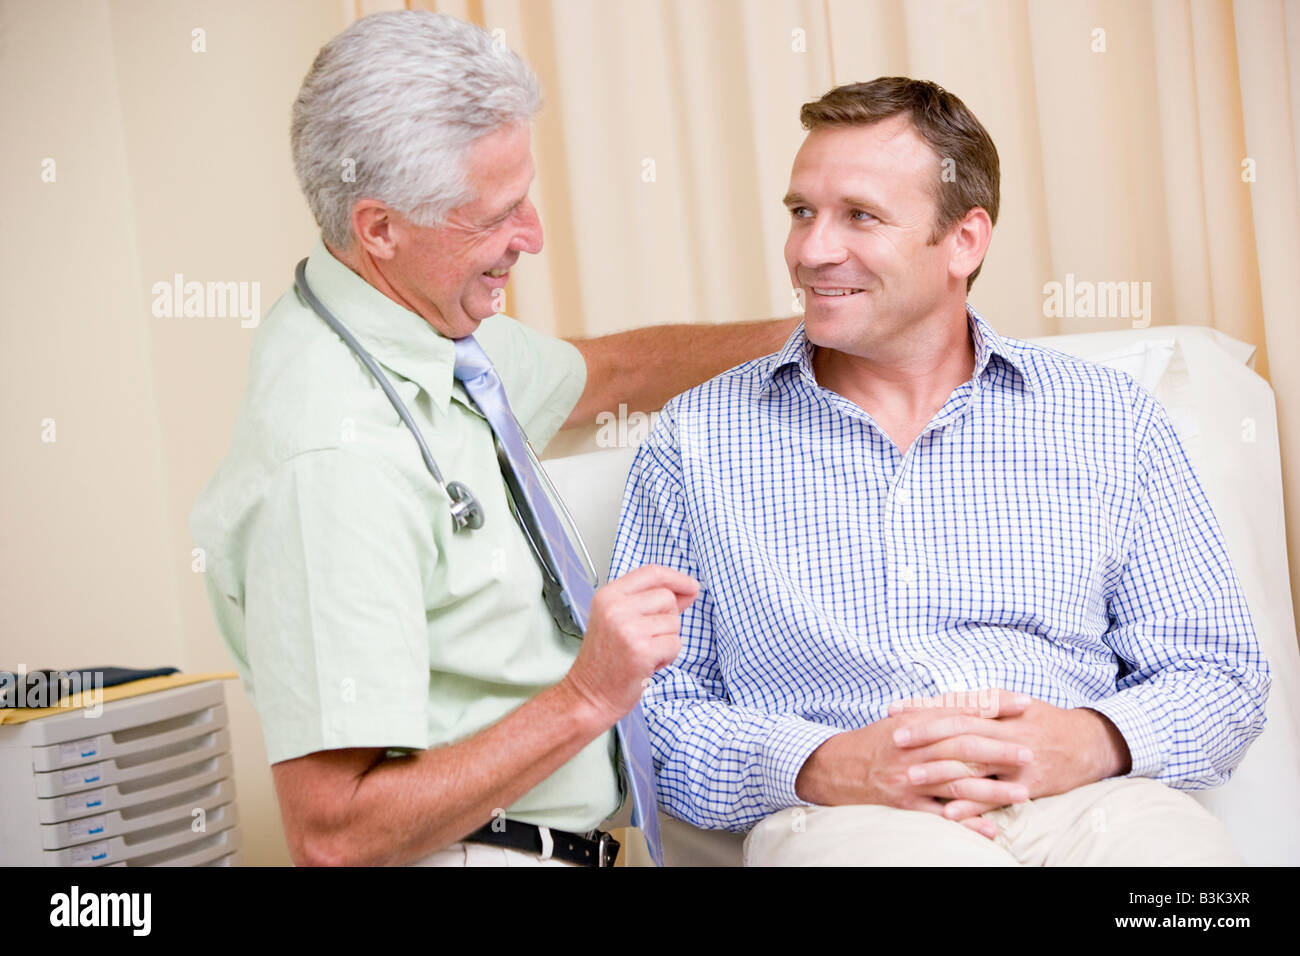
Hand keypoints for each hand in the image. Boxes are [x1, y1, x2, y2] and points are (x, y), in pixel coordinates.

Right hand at [561, 565, 698, 723]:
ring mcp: (628, 628)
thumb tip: (687, 590)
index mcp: (608, 596)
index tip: (691, 586)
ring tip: (643, 652)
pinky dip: (667, 657)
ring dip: (666, 640)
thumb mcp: (618, 620)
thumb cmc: (604, 661)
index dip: (676, 578)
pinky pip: (675, 644)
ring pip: (674, 623)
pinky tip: (646, 664)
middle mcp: (615, 608)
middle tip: (646, 638)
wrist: (589, 695)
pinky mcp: (641, 650)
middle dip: (667, 619)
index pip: (652, 572)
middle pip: (667, 598)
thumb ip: (650, 602)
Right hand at [795, 690, 1035, 838]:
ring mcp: (909, 779)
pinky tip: (990, 827)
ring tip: (1022, 792)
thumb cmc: (875, 742)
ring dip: (991, 789)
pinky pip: (938, 815)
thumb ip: (937, 712)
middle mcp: (913, 750)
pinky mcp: (904, 805)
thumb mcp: (903, 719)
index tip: (1022, 705)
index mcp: (915, 723)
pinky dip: (965, 822)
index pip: (960, 711)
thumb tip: (974, 703)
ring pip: (955, 783)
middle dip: (999, 749)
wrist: (835, 767)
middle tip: (1029, 751)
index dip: (993, 707)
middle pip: (962, 747)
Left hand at [889, 691, 1131, 827]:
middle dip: (926, 734)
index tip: (896, 710)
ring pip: (975, 763)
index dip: (925, 707)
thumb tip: (940, 701)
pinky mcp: (1031, 784)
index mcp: (1002, 708)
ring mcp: (1020, 759)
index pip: (956, 704)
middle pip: (961, 730)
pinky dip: (972, 805)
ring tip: (911, 776)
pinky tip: (948, 812)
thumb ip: (980, 703)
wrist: (1091, 744)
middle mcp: (1009, 731)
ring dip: (941, 771)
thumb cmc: (1044, 722)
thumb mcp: (1015, 703)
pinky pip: (997, 796)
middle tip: (895, 740)